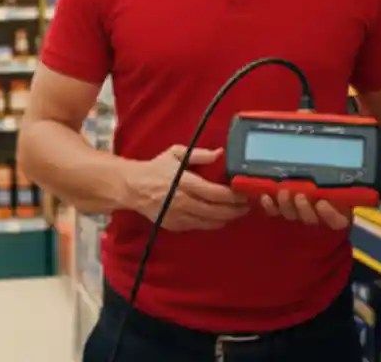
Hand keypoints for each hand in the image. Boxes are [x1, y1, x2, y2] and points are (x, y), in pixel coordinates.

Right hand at [121, 145, 249, 231]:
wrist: (133, 188)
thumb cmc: (156, 168)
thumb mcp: (176, 153)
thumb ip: (199, 154)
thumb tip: (220, 153)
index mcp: (184, 181)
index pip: (215, 193)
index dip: (233, 195)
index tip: (245, 193)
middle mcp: (183, 201)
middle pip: (216, 210)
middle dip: (235, 209)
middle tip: (247, 205)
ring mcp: (179, 216)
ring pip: (210, 222)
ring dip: (228, 218)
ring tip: (238, 212)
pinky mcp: (175, 225)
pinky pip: (199, 227)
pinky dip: (213, 223)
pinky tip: (221, 218)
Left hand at [260, 189, 351, 230]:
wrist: (312, 194)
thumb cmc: (329, 191)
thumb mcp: (337, 193)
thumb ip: (334, 194)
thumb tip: (333, 187)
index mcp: (337, 214)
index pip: (337, 221)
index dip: (329, 215)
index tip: (322, 204)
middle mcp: (317, 220)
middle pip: (311, 219)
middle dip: (304, 209)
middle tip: (299, 196)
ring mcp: (298, 219)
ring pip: (292, 216)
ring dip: (286, 205)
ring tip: (283, 193)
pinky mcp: (280, 215)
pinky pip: (274, 213)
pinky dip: (269, 206)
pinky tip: (265, 197)